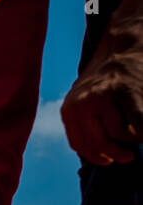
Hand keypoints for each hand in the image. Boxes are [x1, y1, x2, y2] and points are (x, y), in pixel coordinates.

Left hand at [61, 44, 142, 164]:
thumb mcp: (86, 100)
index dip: (96, 156)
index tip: (108, 160)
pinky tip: (142, 130)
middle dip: (115, 155)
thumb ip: (87, 124)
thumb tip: (101, 155)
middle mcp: (82, 103)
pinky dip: (141, 134)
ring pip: (119, 136)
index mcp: (69, 108)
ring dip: (131, 141)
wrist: (124, 45)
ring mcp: (104, 97)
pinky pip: (137, 127)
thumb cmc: (108, 80)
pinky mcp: (127, 92)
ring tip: (135, 134)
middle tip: (127, 157)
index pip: (80, 144)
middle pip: (98, 144)